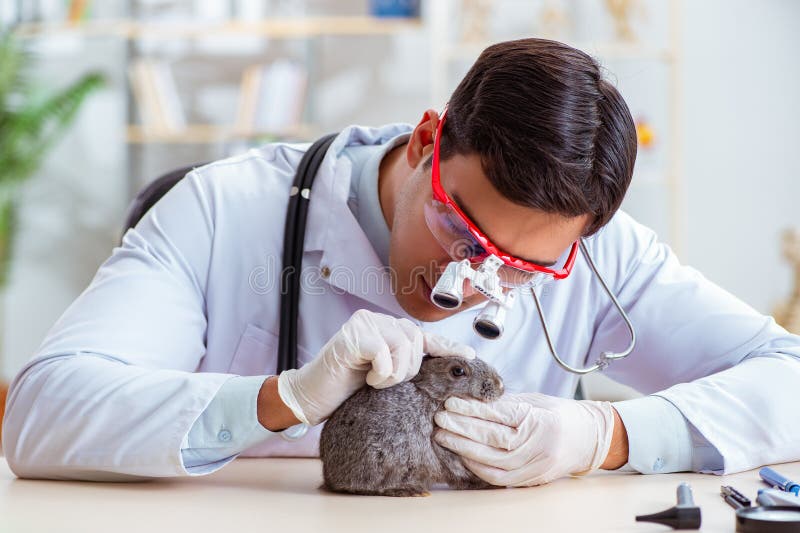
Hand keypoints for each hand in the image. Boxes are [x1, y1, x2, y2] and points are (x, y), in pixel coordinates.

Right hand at [277, 309, 475, 425]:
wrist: (312, 396)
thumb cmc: (346, 388)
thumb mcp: (383, 375)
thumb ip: (405, 363)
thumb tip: (442, 367)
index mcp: (385, 327)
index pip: (423, 335)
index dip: (446, 346)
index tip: (469, 356)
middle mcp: (376, 319)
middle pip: (416, 340)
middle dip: (408, 369)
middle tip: (385, 382)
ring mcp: (363, 324)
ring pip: (403, 345)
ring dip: (394, 373)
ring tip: (375, 381)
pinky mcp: (352, 336)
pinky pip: (384, 352)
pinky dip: (380, 372)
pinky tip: (366, 378)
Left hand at [432, 392, 614, 486]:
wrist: (589, 438)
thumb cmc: (559, 414)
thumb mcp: (534, 401)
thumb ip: (504, 403)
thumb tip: (470, 400)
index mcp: (540, 419)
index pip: (499, 415)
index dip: (472, 410)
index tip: (450, 403)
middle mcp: (539, 445)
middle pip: (492, 439)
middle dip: (461, 428)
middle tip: (440, 419)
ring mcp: (536, 465)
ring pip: (492, 461)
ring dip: (464, 448)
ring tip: (444, 436)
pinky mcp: (532, 479)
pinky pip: (499, 477)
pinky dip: (477, 467)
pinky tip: (462, 455)